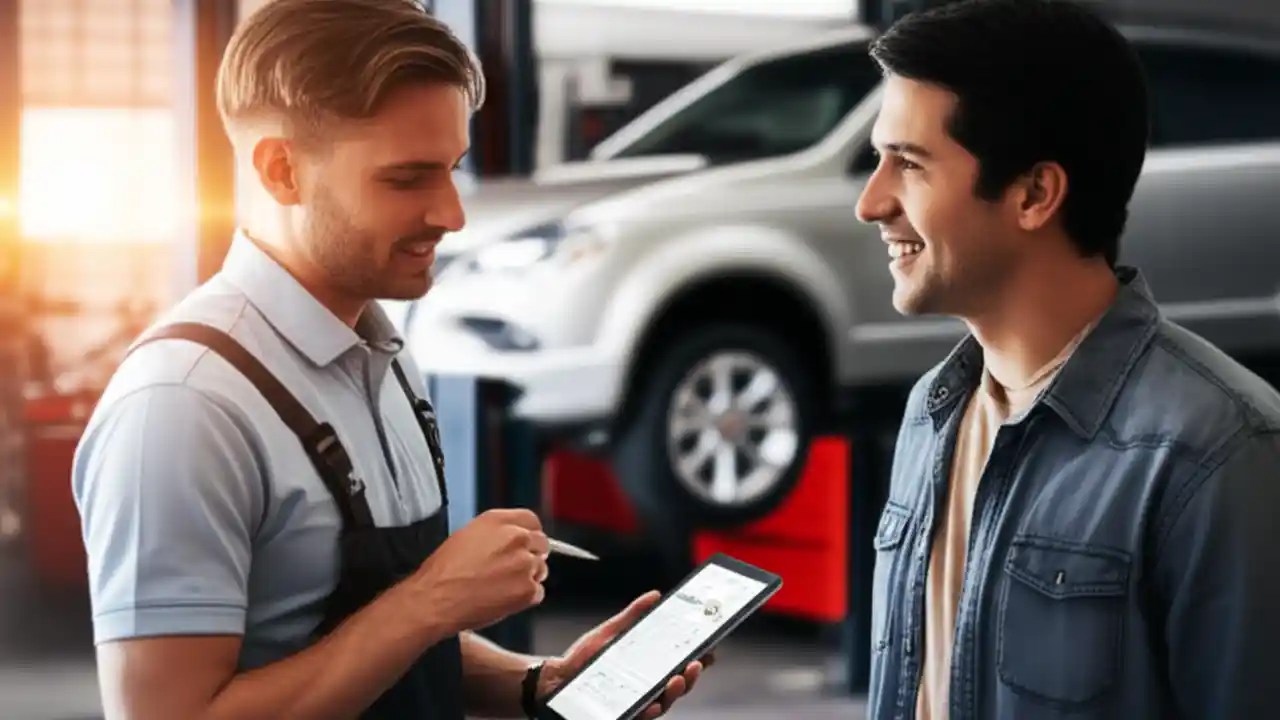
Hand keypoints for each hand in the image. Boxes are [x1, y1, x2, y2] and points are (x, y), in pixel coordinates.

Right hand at [414, 508, 549, 634]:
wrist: (436, 599)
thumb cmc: (443, 572)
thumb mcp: (466, 536)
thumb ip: (495, 533)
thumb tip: (509, 540)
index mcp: (498, 521)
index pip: (531, 521)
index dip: (529, 534)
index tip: (527, 544)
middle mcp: (516, 538)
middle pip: (541, 544)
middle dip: (531, 556)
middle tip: (513, 570)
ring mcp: (524, 564)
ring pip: (540, 569)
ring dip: (528, 578)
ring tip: (502, 587)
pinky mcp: (528, 589)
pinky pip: (537, 593)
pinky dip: (525, 598)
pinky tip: (503, 599)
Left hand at [539, 592, 715, 718]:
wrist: (556, 677)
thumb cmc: (584, 657)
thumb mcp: (611, 632)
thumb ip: (633, 616)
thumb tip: (655, 595)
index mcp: (649, 668)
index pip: (680, 664)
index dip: (698, 658)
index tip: (710, 647)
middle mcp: (647, 687)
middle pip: (678, 684)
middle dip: (692, 675)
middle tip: (696, 663)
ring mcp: (636, 702)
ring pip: (664, 702)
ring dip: (676, 692)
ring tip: (677, 679)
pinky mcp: (623, 714)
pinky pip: (641, 716)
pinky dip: (650, 709)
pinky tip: (653, 703)